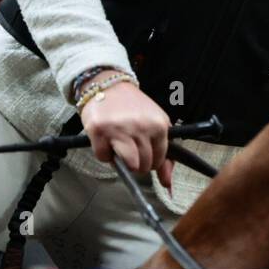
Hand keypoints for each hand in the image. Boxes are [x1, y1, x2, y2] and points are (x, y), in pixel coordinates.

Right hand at [79, 72, 173, 190]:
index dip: (150, 162)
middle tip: (130, 151)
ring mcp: (121, 129)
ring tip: (119, 148)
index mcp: (160, 125)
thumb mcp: (155, 124)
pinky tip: (106, 140)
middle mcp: (142, 127)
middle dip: (136, 164)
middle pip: (143, 165)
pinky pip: (104, 158)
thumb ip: (164, 154)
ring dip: (122, 162)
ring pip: (128, 165)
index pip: (159, 160)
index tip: (144, 156)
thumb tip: (167, 183)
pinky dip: (104, 154)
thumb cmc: (133, 107)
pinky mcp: (100, 131)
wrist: (109, 84)